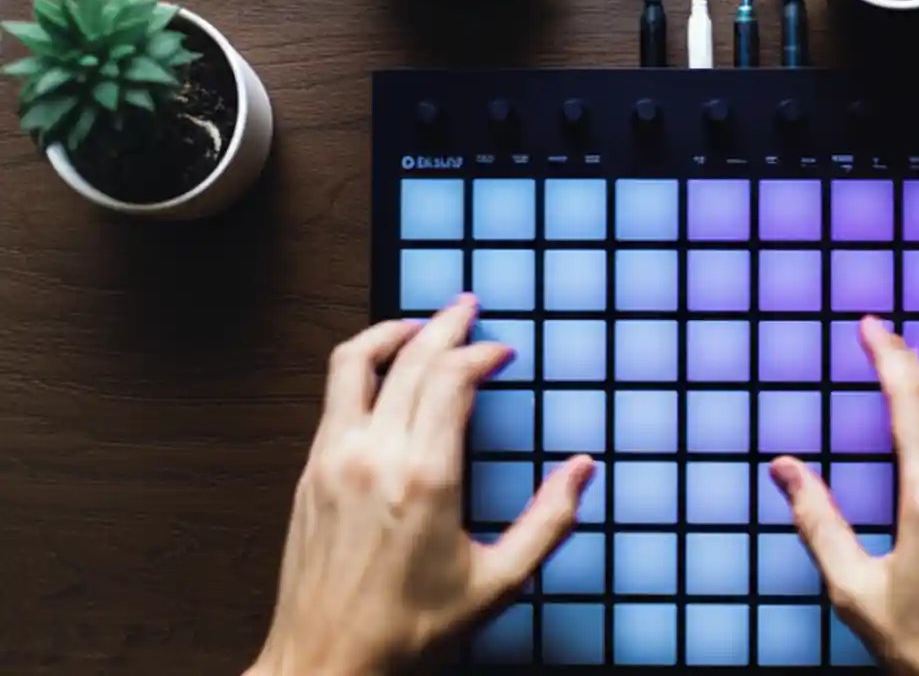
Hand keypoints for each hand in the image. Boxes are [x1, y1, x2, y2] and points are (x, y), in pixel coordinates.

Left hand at [248, 295, 595, 675]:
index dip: (481, 353)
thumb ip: (549, 522)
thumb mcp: (498, 584)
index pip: (451, 378)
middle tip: (466, 307)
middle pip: (409, 357)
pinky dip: (360, 366)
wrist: (326, 664)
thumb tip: (580, 471)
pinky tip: (381, 374)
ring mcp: (333, 458)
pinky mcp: (310, 471)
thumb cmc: (409, 633)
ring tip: (418, 323)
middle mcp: (374, 455)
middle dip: (445, 325)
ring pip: (356, 362)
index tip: (502, 352)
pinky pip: (334, 394)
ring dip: (391, 331)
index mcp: (425, 478)